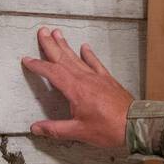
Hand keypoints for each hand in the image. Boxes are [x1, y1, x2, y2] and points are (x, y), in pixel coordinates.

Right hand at [21, 26, 133, 148]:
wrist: (135, 124)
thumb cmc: (109, 128)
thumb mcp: (79, 131)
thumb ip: (55, 129)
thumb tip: (36, 128)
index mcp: (75, 90)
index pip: (52, 73)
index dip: (38, 66)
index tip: (27, 60)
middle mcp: (85, 79)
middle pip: (63, 58)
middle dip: (50, 45)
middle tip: (42, 31)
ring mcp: (97, 77)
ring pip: (77, 58)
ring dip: (65, 46)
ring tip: (57, 34)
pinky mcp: (108, 80)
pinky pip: (96, 63)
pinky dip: (89, 55)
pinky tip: (84, 47)